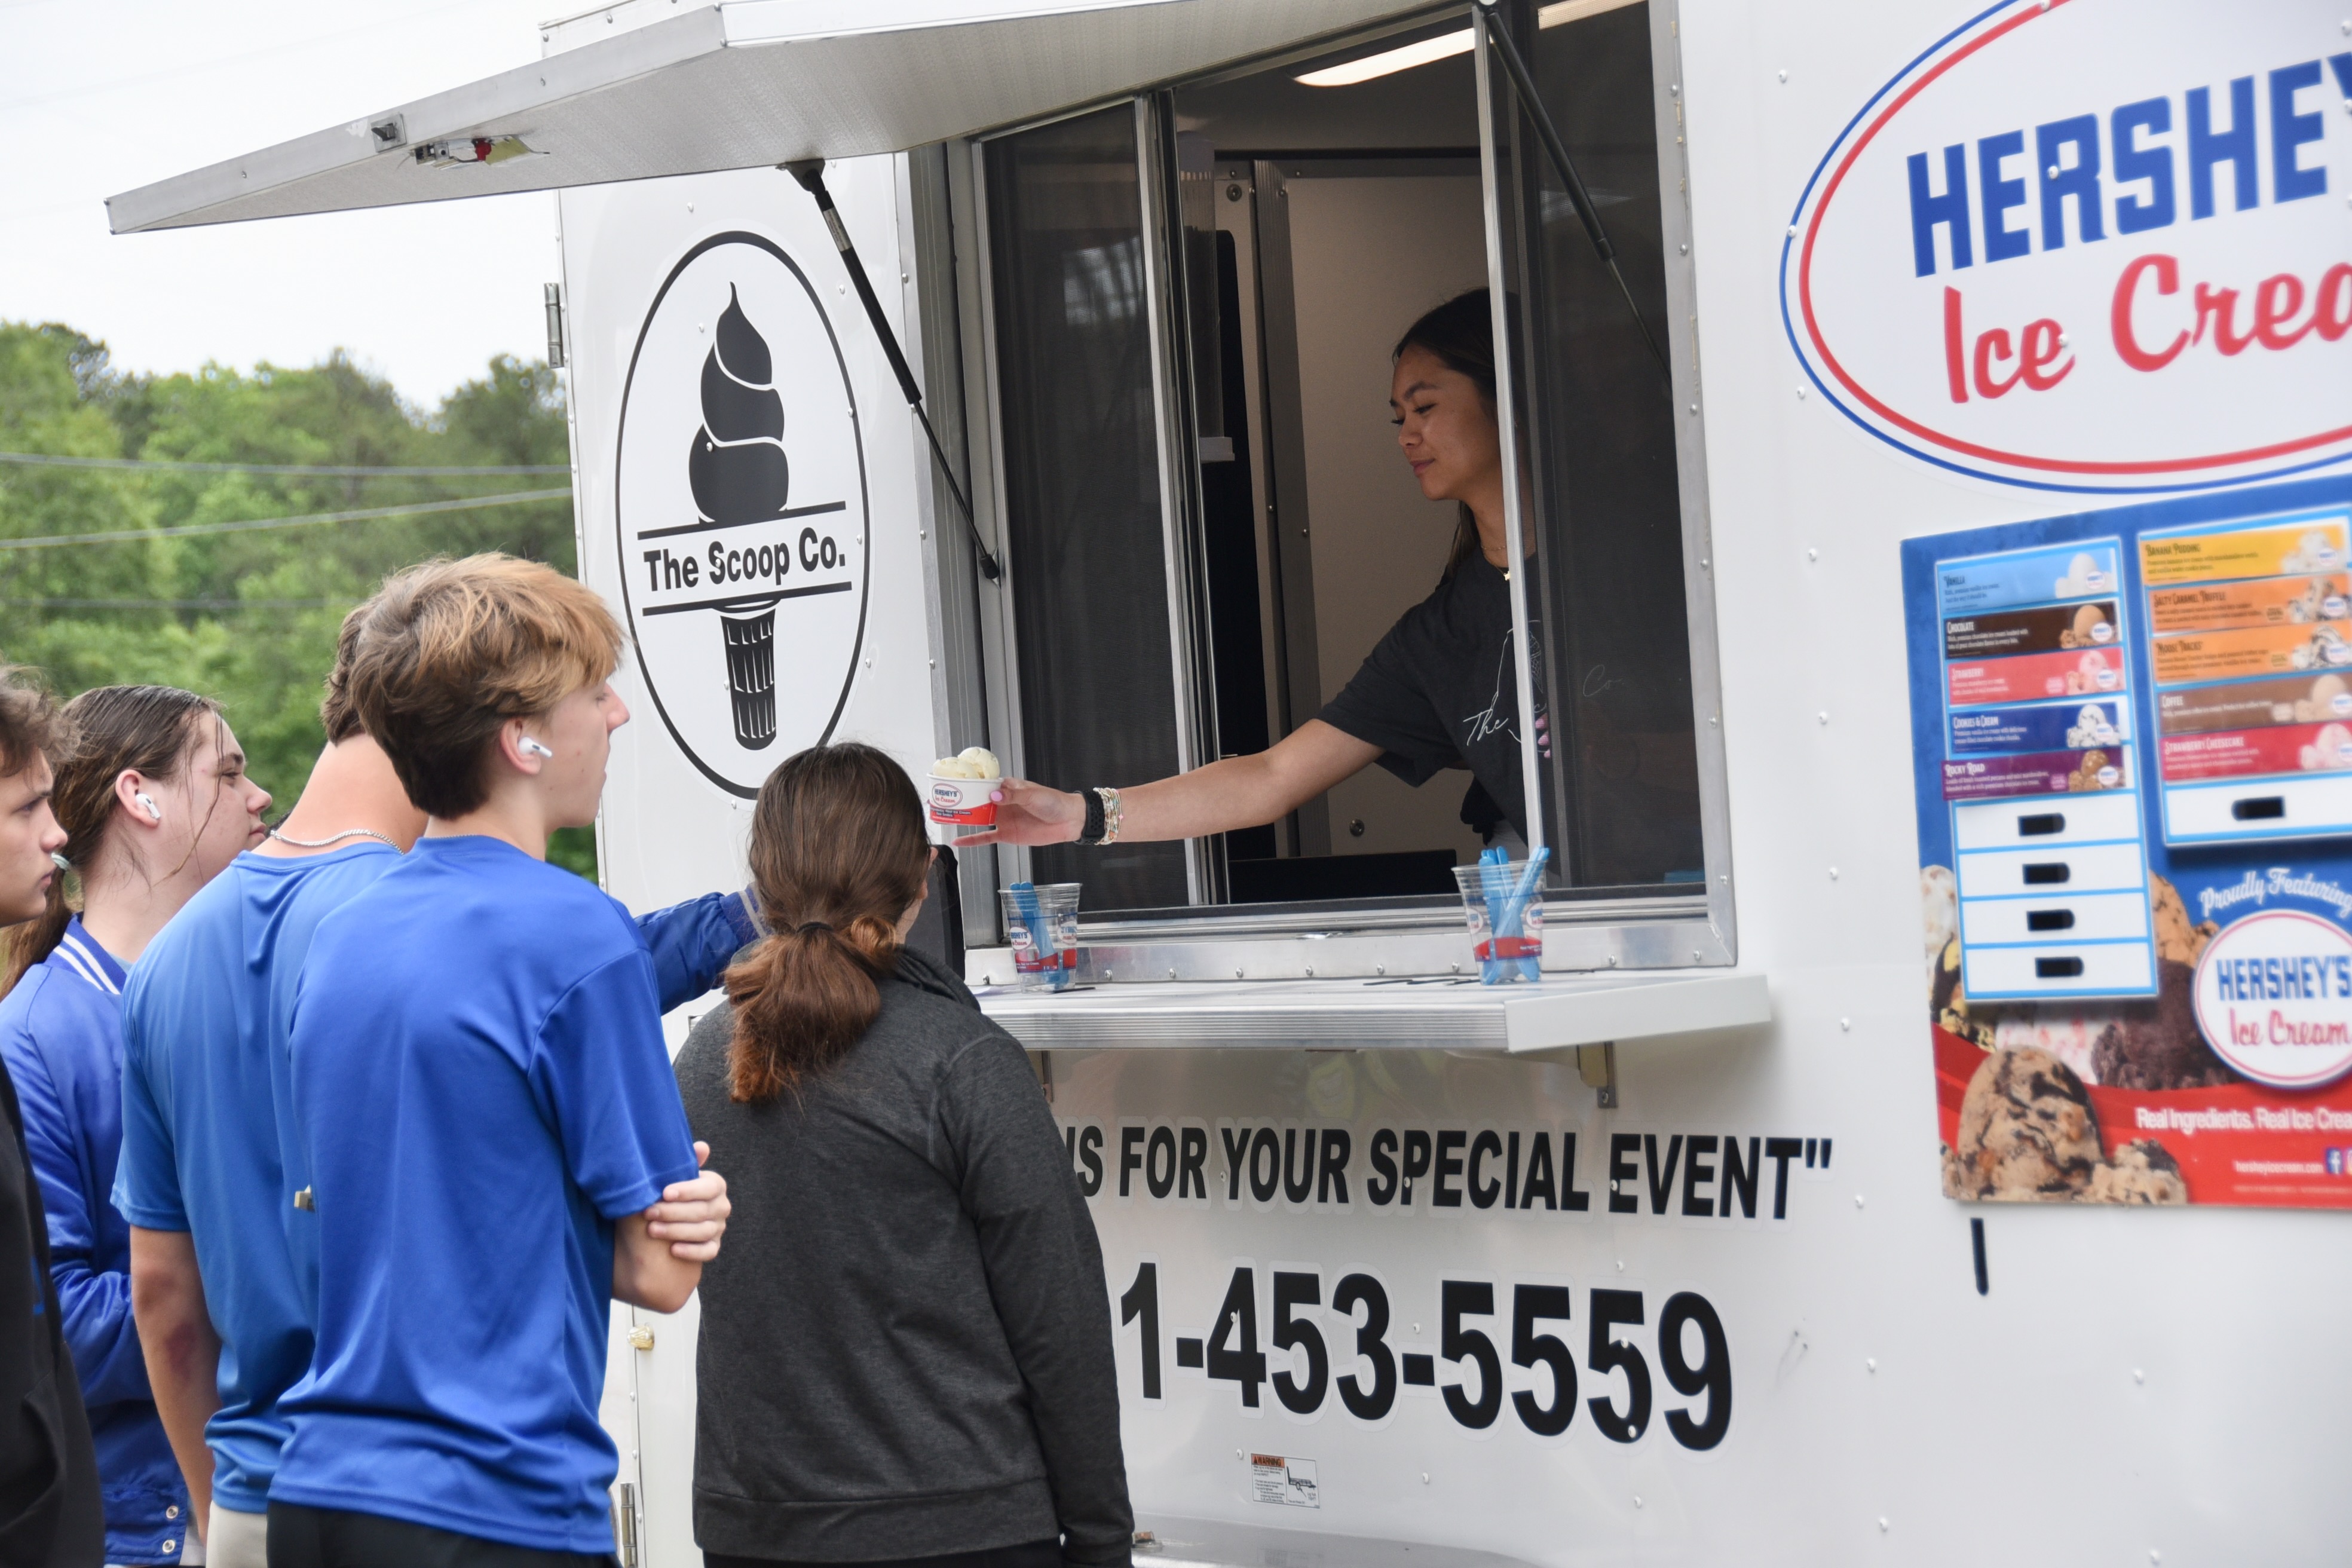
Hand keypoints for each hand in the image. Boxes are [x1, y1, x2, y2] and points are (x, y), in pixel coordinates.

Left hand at [645, 1141, 729, 1261]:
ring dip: (676, 1231)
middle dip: (673, 1212)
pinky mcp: (713, 1246)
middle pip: (701, 1211)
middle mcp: (721, 1206)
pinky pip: (708, 1252)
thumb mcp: (675, 1176)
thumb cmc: (670, 1193)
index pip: (708, 1188)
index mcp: (716, 1186)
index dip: (687, 1191)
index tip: (665, 1193)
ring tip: (652, 1229)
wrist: (668, 1219)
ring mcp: (719, 1228)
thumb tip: (702, 1147)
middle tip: (649, 1212)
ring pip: (702, 1231)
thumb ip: (687, 1162)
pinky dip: (692, 1251)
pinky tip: (673, 1250)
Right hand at [957, 778, 1085, 846]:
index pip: (985, 784)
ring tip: (945, 817)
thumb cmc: (1053, 802)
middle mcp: (1002, 803)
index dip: (970, 784)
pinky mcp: (1006, 834)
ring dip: (964, 819)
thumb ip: (1012, 796)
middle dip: (962, 802)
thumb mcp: (1032, 795)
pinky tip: (959, 840)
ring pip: (979, 819)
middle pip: (977, 802)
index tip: (955, 784)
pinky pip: (985, 837)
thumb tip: (994, 796)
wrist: (1068, 821)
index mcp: (1008, 788)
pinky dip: (972, 840)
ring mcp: (1003, 819)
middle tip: (944, 801)